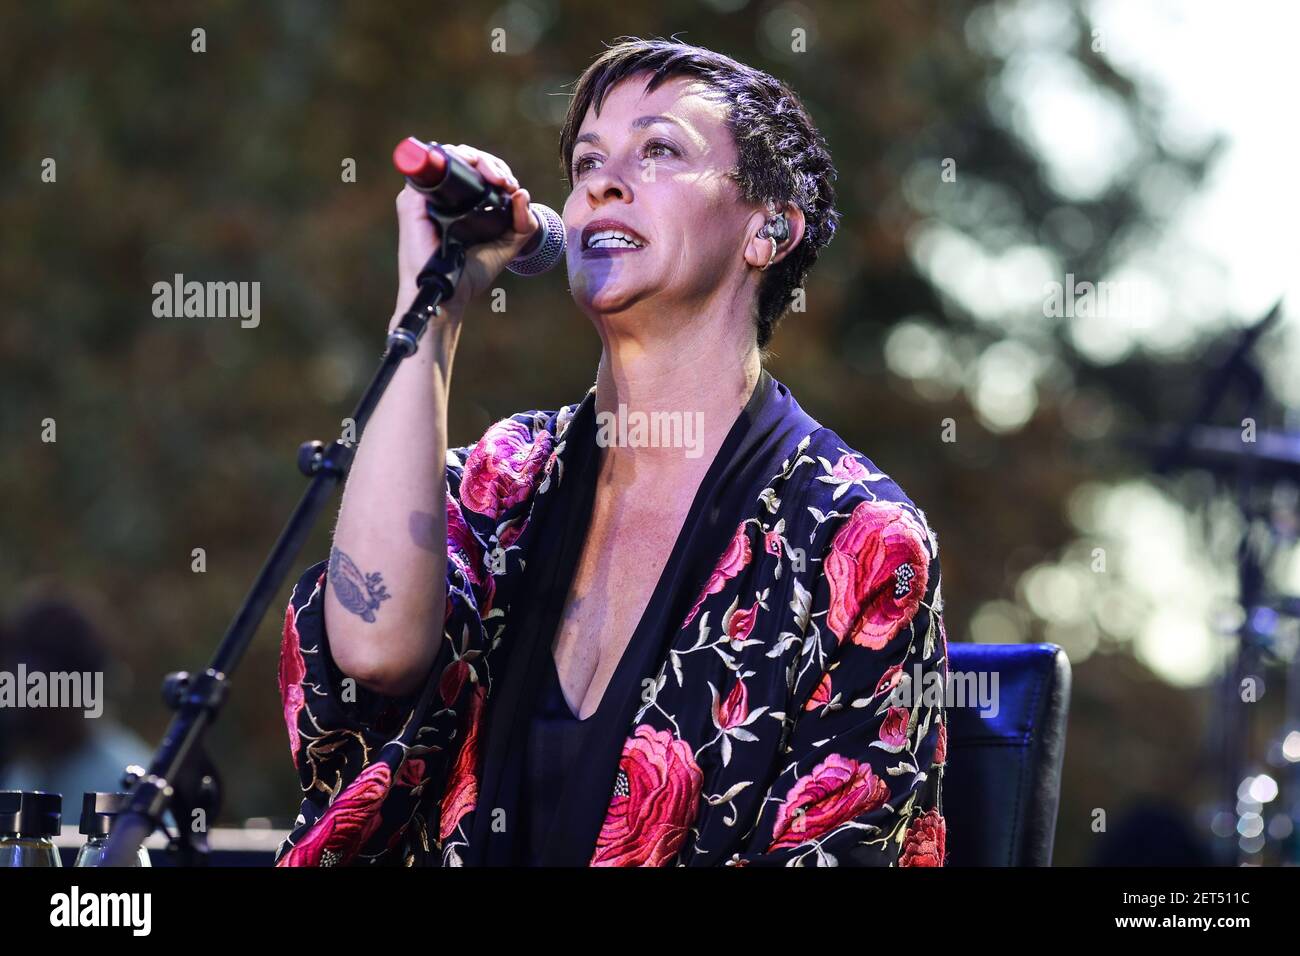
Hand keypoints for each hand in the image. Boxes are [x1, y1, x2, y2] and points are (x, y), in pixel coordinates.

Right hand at [392, 143, 537, 320]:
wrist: (449, 293)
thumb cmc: (471, 272)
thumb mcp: (506, 245)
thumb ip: (522, 224)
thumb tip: (522, 194)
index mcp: (459, 202)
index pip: (476, 170)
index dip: (496, 169)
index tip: (511, 186)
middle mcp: (441, 195)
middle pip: (465, 158)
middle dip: (491, 163)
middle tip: (506, 182)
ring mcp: (425, 196)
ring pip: (449, 157)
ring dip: (476, 158)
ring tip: (497, 178)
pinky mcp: (412, 201)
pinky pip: (428, 168)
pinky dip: (452, 161)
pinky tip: (473, 171)